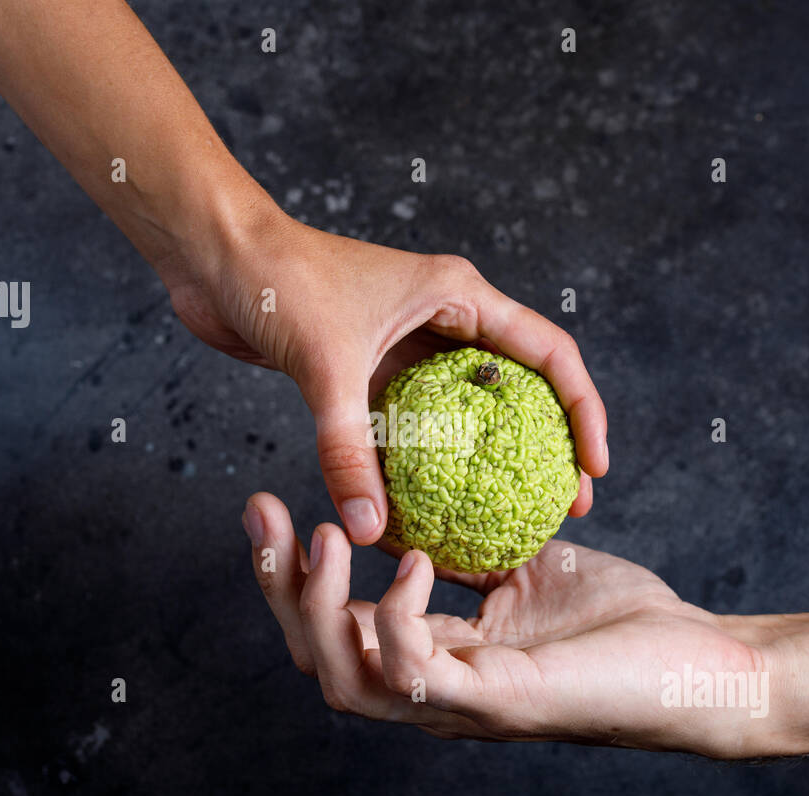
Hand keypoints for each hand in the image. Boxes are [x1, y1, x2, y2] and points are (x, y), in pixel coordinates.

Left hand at [163, 207, 608, 543]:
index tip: (593, 468)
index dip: (583, 411)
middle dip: (548, 445)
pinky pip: (414, 425)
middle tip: (564, 505)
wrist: (215, 256)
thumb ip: (349, 448)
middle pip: (522, 386)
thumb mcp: (326, 365)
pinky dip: (427, 462)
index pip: (550, 353)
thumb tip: (369, 526)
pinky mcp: (371, 370)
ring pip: (467, 411)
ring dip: (490, 458)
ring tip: (510, 514)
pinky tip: (434, 505)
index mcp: (458, 295)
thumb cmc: (277, 280)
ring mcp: (408, 345)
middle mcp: (444, 318)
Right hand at [241, 492, 773, 758]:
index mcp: (436, 658)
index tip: (272, 503)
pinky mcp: (499, 703)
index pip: (335, 626)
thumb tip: (422, 510)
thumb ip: (469, 552)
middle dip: (277, 585)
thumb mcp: (527, 567)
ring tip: (322, 537)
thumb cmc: (621, 622)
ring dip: (317, 605)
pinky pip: (416, 671)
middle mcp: (434, 690)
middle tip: (262, 511)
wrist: (701, 664)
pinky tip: (413, 564)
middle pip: (316, 656)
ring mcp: (461, 705)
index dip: (291, 571)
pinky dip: (398, 616)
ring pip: (343, 677)